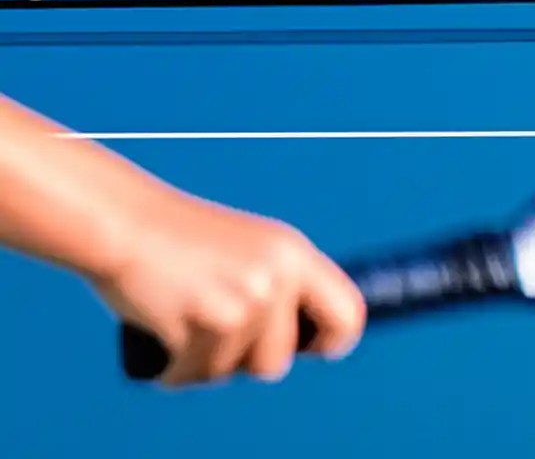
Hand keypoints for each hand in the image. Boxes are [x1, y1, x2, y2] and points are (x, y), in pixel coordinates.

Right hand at [92, 192, 364, 387]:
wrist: (123, 223)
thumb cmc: (182, 240)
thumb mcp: (253, 249)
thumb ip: (282, 285)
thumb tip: (308, 341)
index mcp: (295, 254)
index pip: (348, 314)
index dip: (332, 341)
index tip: (307, 346)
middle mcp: (277, 277)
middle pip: (280, 360)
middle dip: (248, 361)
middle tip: (221, 335)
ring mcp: (243, 300)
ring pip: (234, 370)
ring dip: (206, 361)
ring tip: (187, 325)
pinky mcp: (204, 323)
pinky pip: (194, 373)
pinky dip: (174, 368)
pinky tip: (164, 339)